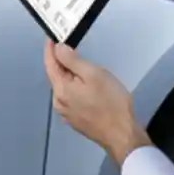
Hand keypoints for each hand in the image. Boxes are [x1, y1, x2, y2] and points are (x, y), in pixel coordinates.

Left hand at [43, 41, 151, 166]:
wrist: (123, 135)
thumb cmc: (112, 105)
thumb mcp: (94, 74)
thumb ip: (73, 60)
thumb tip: (59, 49)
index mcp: (61, 90)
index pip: (50, 64)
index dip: (50, 49)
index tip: (51, 39)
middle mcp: (60, 103)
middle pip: (57, 76)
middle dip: (62, 62)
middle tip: (71, 50)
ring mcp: (68, 113)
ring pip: (65, 88)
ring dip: (71, 76)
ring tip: (85, 70)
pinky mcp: (77, 120)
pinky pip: (72, 99)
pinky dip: (77, 89)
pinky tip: (89, 88)